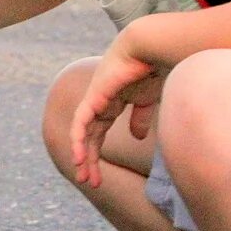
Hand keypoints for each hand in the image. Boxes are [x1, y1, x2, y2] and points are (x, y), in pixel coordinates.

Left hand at [70, 40, 161, 188]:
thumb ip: (140, 118)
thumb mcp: (147, 101)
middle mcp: (98, 104)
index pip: (98, 134)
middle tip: (89, 182)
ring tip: (82, 175)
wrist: (149, 48)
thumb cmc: (151, 69)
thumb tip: (137, 137)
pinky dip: (79, 140)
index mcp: (110, 104)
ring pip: (83, 134)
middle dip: (88, 161)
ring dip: (82, 155)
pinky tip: (79, 156)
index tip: (99, 177)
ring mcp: (94, 100)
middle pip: (89, 138)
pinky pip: (82, 122)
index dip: (97, 155)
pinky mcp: (94, 97)